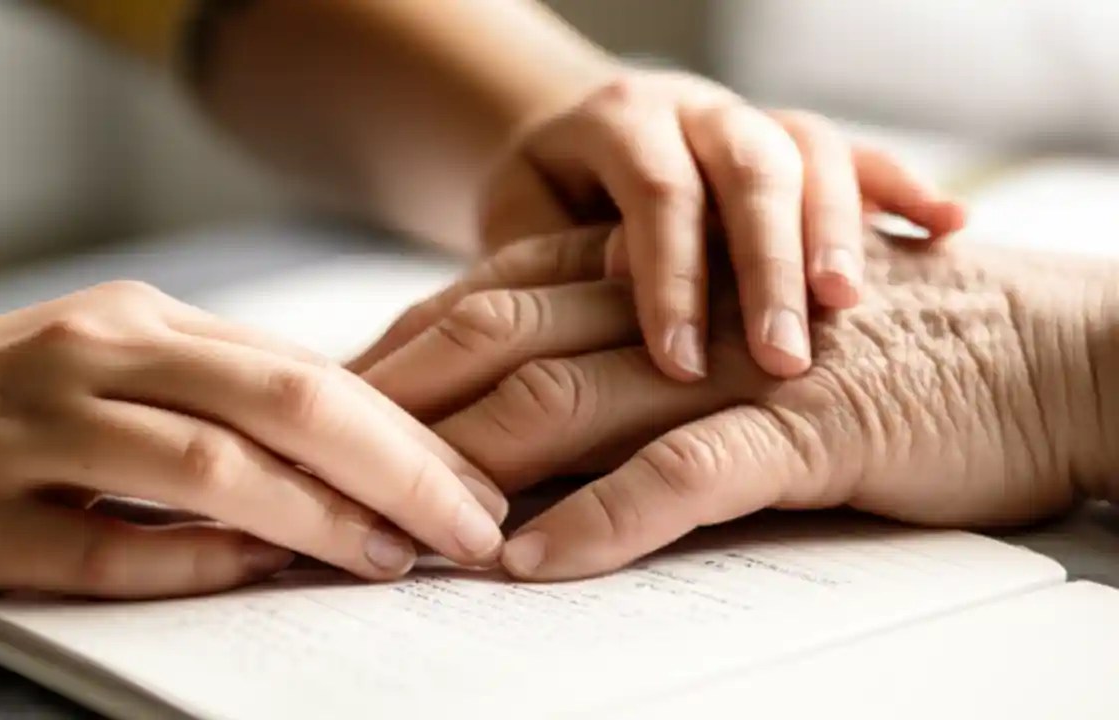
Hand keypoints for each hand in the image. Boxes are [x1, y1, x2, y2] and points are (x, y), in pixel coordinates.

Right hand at [0, 282, 505, 602]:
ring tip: (390, 558)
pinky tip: (257, 575)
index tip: (473, 484)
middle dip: (398, 467)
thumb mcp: (115, 372)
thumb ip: (221, 397)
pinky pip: (110, 550)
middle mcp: (94, 355)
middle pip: (284, 400)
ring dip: (316, 517)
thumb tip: (353, 442)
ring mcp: (32, 432)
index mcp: (142, 319)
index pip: (307, 369)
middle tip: (469, 526)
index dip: (405, 431)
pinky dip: (194, 564)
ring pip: (208, 468)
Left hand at [360, 230, 1111, 580]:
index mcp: (655, 277)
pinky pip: (681, 474)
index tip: (330, 397)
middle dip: (394, 394)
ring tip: (381, 518)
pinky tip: (531, 563)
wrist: (1034, 348)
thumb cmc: (873, 349)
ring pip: (564, 397)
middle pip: (498, 336)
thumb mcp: (733, 334)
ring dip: (463, 461)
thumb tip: (536, 419)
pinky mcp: (801, 428)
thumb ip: (639, 355)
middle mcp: (676, 308)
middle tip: (308, 452)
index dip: (402, 345)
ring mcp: (733, 364)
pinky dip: (601, 518)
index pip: (493, 298)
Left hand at [480, 70, 965, 381]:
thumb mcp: (526, 232)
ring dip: (835, 229)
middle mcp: (693, 111)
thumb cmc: (546, 209)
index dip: (668, 274)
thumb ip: (543, 273)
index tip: (678, 364)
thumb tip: (547, 343)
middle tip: (783, 359)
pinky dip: (902, 186)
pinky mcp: (804, 150)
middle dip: (766, 264)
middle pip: (745, 170)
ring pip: (810, 154)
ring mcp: (755, 121)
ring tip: (850, 303)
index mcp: (618, 121)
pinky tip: (949, 225)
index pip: (655, 190)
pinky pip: (862, 156)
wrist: (576, 147)